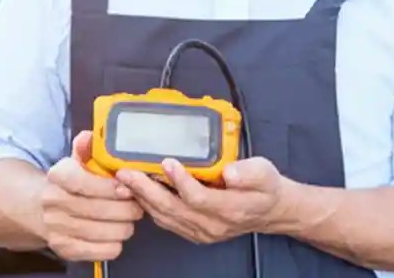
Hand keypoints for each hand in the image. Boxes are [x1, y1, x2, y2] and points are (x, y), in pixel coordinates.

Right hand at [40, 130, 143, 261]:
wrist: (42, 210)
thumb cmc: (70, 184)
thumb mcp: (77, 161)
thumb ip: (87, 148)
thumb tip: (89, 136)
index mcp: (58, 176)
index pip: (85, 183)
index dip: (110, 188)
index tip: (128, 188)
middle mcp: (53, 203)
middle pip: (99, 210)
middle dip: (127, 208)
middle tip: (138, 205)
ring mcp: (57, 229)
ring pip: (106, 232)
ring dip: (125, 226)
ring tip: (128, 218)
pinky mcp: (66, 250)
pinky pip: (104, 251)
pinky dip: (116, 243)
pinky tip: (115, 233)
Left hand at [115, 157, 290, 244]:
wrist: (270, 211)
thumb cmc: (265, 188)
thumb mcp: (265, 172)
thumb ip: (248, 172)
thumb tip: (229, 172)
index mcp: (230, 209)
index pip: (199, 198)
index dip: (180, 181)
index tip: (166, 162)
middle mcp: (212, 224)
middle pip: (173, 208)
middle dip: (146, 189)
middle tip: (127, 172)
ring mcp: (201, 231)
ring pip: (166, 216)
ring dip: (142, 198)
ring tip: (124, 180)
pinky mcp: (193, 231)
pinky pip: (166, 221)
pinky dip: (149, 206)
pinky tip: (137, 191)